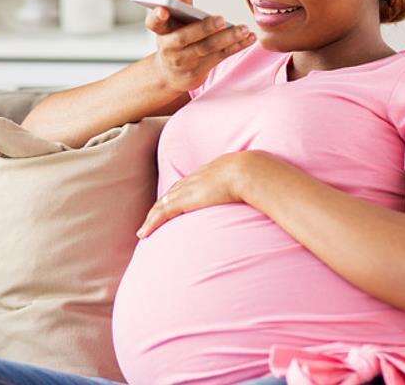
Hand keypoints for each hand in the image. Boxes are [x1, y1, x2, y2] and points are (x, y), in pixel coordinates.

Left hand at [137, 150, 257, 238]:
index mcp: (207, 173)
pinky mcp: (184, 200)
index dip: (177, 195)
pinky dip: (151, 223)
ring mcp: (187, 190)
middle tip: (151, 218)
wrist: (248, 171)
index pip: (186, 185)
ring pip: (161, 205)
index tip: (171, 203)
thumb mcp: (249, 179)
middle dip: (159, 205)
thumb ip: (249, 187)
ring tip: (144, 230)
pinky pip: (161, 213)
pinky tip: (143, 233)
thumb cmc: (255, 176)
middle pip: (170, 193)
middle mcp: (193, 180)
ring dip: (151, 218)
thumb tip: (261, 195)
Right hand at [145, 0, 256, 93]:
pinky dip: (236, 47)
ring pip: (206, 48)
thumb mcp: (175, 18)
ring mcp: (184, 61)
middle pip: (184, 37)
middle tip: (221, 19)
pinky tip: (249, 38)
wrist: (173, 73)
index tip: (162, 10)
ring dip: (227, 38)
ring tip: (243, 29)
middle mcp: (169, 47)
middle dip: (203, 29)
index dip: (157, 16)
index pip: (154, 22)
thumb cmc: (176, 37)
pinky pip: (220, 57)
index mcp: (161, 30)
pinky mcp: (199, 70)